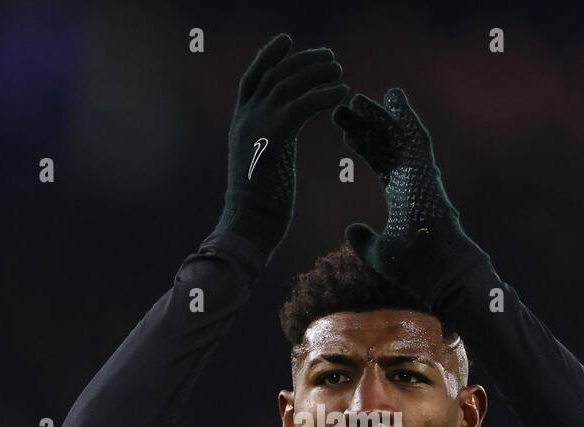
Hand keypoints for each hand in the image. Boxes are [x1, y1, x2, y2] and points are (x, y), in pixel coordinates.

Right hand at [215, 35, 347, 258]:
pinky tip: (342, 91)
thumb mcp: (261, 168)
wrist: (247, 228)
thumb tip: (277, 145)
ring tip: (339, 70)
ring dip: (316, 73)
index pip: (252, 79)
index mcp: (241, 125)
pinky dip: (323, 95)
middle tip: (329, 56)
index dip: (268, 57)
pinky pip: (301, 106)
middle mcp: (246, 120)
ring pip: (288, 85)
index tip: (287, 41)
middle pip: (273, 75)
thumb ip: (268, 146)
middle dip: (302, 61)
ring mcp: (256, 128)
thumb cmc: (258, 210)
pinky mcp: (272, 140)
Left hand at [334, 87, 487, 308]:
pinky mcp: (426, 170)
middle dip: (364, 126)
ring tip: (355, 99)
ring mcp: (421, 174)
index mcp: (402, 196)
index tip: (346, 134)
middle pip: (385, 145)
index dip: (364, 147)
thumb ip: (363, 240)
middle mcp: (412, 180)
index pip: (380, 164)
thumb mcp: (378, 253)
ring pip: (397, 136)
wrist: (437, 272)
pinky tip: (392, 96)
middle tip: (343, 108)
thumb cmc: (414, 268)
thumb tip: (351, 229)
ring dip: (378, 116)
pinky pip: (414, 136)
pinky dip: (404, 116)